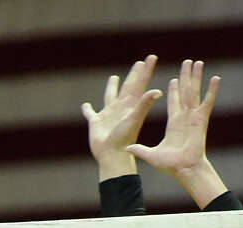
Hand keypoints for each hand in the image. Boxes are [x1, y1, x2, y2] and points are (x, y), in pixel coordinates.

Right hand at [81, 55, 160, 179]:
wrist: (112, 156)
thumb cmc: (124, 138)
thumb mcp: (134, 119)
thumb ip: (144, 104)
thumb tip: (158, 91)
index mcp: (131, 105)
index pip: (140, 83)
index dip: (145, 70)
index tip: (151, 57)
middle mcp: (120, 108)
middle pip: (128, 87)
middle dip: (134, 75)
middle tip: (139, 63)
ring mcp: (108, 115)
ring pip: (110, 96)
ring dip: (112, 88)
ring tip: (114, 78)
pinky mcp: (96, 123)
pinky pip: (90, 113)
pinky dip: (87, 110)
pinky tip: (85, 106)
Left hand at [125, 59, 226, 206]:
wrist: (184, 170)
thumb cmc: (170, 165)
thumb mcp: (151, 155)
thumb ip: (140, 150)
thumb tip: (127, 149)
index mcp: (174, 123)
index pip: (173, 102)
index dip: (174, 91)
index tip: (174, 79)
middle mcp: (184, 117)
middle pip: (185, 92)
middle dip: (185, 77)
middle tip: (187, 62)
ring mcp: (193, 117)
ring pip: (195, 92)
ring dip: (196, 77)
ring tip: (198, 63)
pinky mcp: (201, 120)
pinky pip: (207, 102)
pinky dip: (211, 91)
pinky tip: (215, 78)